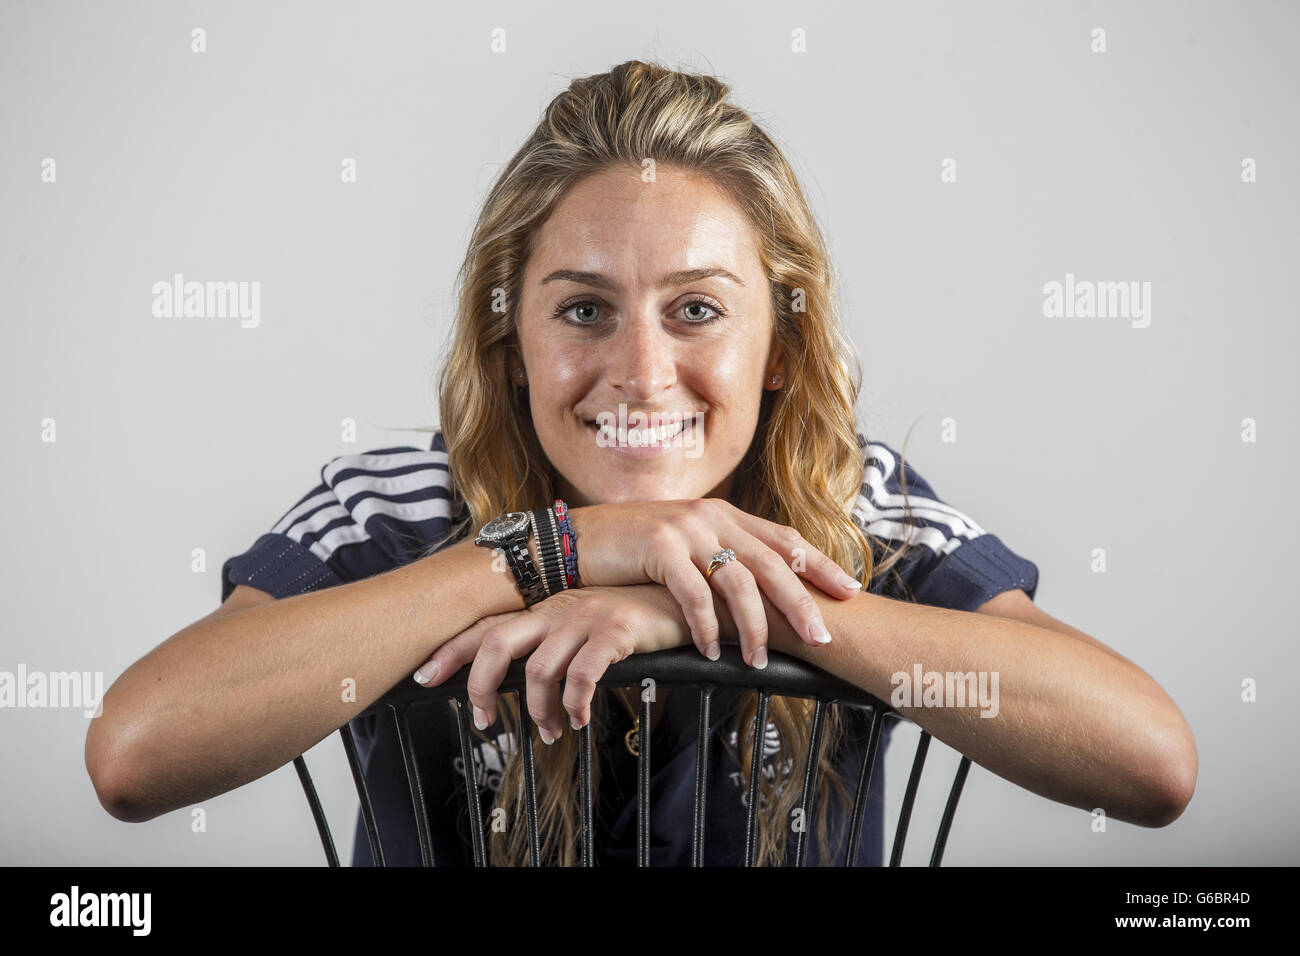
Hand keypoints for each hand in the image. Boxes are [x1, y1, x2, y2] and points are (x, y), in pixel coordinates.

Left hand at [411, 584, 695, 743]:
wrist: (686, 598)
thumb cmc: (633, 620)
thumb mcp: (584, 627)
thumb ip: (553, 646)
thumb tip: (522, 686)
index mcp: (544, 608)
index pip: (486, 627)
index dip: (451, 652)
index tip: (423, 678)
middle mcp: (557, 608)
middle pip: (498, 644)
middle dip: (481, 687)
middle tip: (485, 722)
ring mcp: (585, 616)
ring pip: (540, 669)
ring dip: (539, 710)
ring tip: (549, 733)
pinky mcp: (616, 629)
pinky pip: (584, 674)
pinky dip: (575, 703)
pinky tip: (580, 719)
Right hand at [569, 498, 859, 667]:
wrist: (575, 541)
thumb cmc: (631, 550)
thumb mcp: (685, 545)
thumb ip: (720, 555)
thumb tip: (760, 588)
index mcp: (724, 513)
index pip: (784, 539)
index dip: (820, 564)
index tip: (850, 591)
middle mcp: (712, 515)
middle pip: (773, 563)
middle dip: (801, 604)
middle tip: (822, 638)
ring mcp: (686, 529)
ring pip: (738, 583)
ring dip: (752, 627)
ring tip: (758, 660)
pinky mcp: (659, 547)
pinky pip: (694, 594)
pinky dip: (704, 626)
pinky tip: (708, 651)